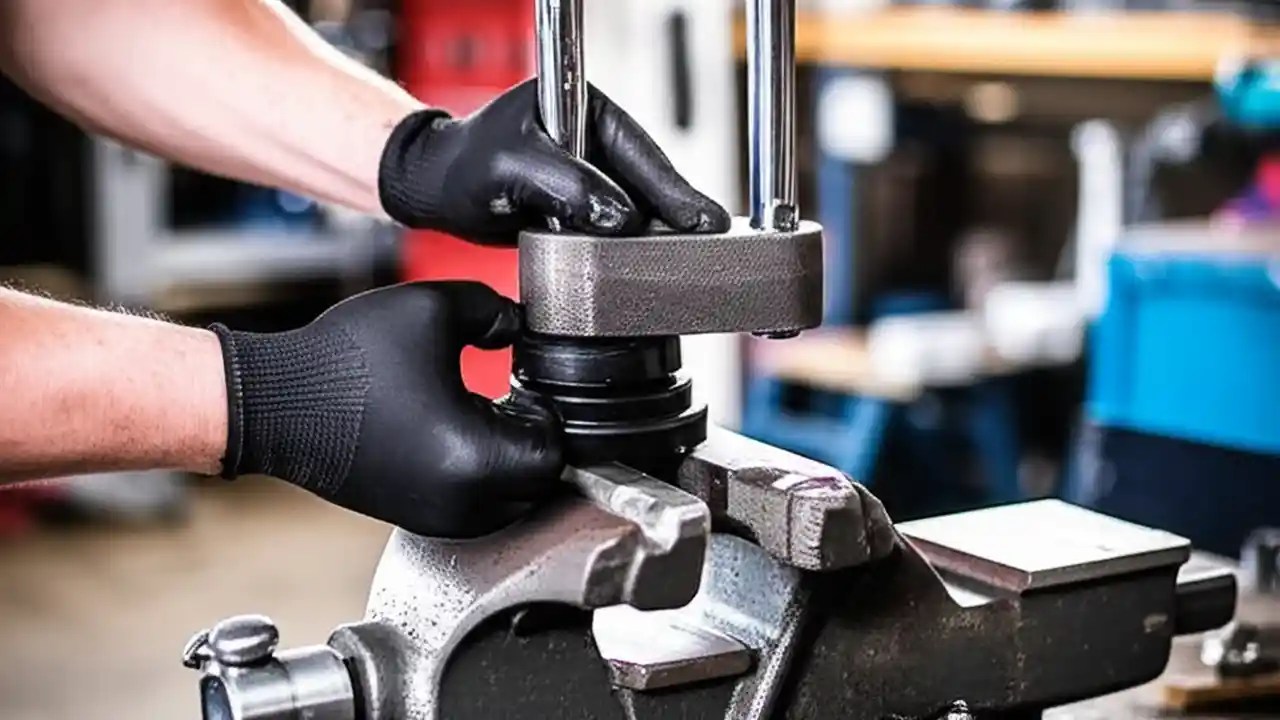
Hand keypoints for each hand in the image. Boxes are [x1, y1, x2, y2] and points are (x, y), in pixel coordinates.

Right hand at [211, 282, 563, 537]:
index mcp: (475, 460)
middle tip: (513, 394)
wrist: (273, 401)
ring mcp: (437, 519)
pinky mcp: (416, 518)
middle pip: (540, 481)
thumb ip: (496, 309)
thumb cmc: (342, 362)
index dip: (551, 409)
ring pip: (510, 499)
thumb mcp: (433, 308)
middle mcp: (461, 505)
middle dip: (534, 435)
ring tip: (484, 410)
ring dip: (510, 457)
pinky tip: (454, 428)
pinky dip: (478, 471)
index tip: (528, 381)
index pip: (556, 450)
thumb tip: (520, 324)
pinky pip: (475, 504)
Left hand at [378, 79, 731, 244]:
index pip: (639, 149)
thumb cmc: (462, 164)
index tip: (698, 217)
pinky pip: (616, 225)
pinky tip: (653, 263)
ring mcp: (590, 173)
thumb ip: (567, 186)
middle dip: (678, 211)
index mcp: (583, 109)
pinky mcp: (581, 205)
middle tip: (711, 238)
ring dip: (659, 232)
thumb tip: (619, 216)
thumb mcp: (512, 168)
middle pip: (649, 179)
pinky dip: (634, 245)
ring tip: (693, 257)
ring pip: (637, 205)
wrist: (436, 190)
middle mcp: (593, 139)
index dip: (671, 185)